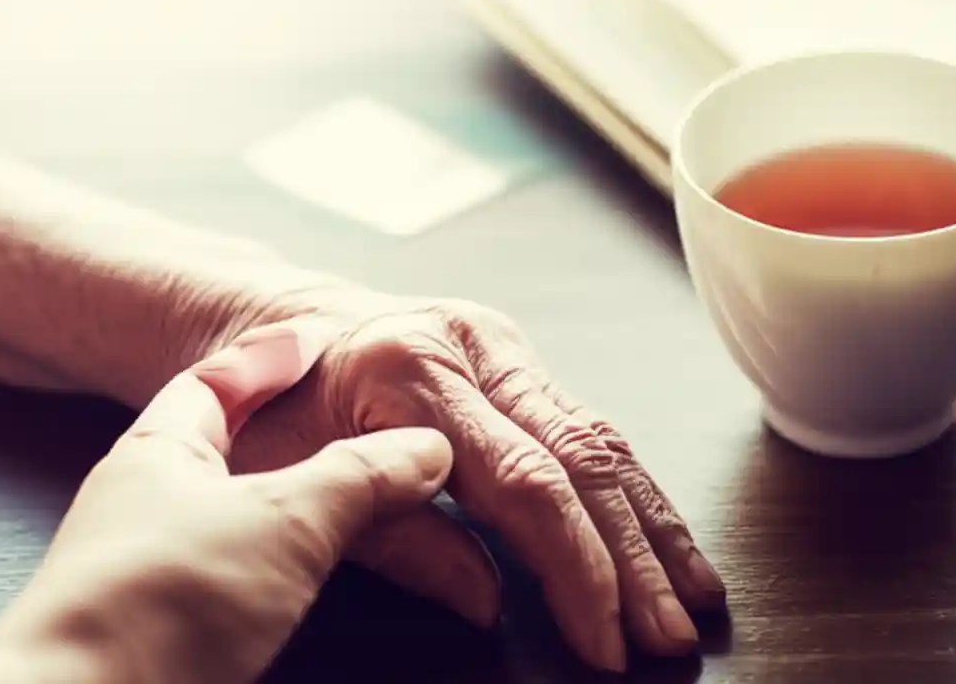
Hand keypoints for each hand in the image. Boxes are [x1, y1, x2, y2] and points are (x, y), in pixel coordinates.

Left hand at [0, 319, 451, 683]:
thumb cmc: (151, 602)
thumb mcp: (282, 516)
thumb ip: (360, 476)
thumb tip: (422, 450)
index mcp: (162, 451)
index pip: (217, 378)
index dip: (269, 356)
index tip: (314, 341)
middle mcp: (156, 507)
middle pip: (242, 453)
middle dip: (305, 441)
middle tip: (357, 428)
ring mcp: (166, 574)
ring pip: (256, 525)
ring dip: (314, 518)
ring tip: (370, 513)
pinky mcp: (184, 635)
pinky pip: (260, 586)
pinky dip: (303, 578)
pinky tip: (328, 586)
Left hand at [196, 286, 727, 670]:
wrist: (263, 318)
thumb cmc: (262, 402)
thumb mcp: (296, 481)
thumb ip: (399, 538)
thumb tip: (488, 602)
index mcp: (411, 367)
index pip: (522, 480)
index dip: (574, 566)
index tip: (604, 637)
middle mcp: (472, 345)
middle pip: (580, 457)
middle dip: (633, 557)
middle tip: (668, 635)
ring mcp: (502, 348)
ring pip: (599, 438)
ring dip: (651, 526)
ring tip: (693, 598)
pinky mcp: (516, 364)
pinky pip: (587, 428)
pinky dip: (629, 493)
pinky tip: (663, 539)